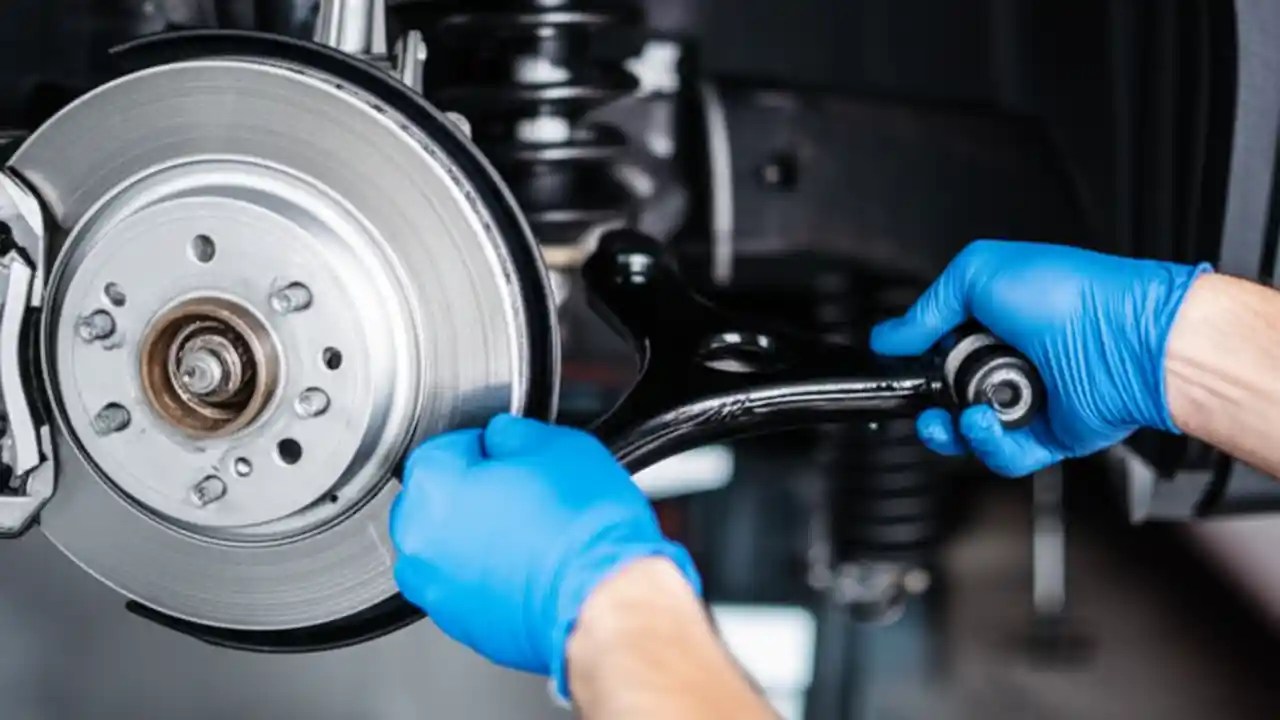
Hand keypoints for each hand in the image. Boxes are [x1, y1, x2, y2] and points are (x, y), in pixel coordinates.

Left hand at [389, 414, 698, 696]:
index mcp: (433, 486)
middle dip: (470, 494)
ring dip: (475, 538)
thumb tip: (502, 438)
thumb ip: (512, 433)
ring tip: (528, 535)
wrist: (603, 601)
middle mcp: (420, 543)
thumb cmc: (584, 530)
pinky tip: (528, 569)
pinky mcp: (462, 626)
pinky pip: (465, 588)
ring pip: (446, 548)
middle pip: (435, 501)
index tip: (511, 458)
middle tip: (521, 496)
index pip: (444, 448)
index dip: (485, 449)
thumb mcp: (557, 446)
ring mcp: (437, 590)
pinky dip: (487, 577)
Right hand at [871, 240, 1209, 476]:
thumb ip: (926, 308)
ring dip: (952, 430)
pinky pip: (1004, 454)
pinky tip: (983, 423)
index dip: (917, 361)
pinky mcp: (1049, 436)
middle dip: (926, 405)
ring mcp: (1030, 400)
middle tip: (920, 402)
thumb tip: (890, 336)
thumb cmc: (1072, 295)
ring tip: (952, 418)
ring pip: (971, 433)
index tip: (901, 367)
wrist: (1128, 338)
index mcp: (996, 320)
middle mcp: (1013, 361)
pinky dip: (987, 444)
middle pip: (949, 398)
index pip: (940, 349)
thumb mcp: (978, 272)